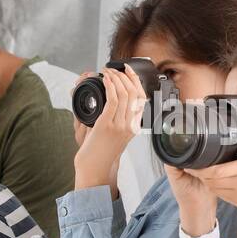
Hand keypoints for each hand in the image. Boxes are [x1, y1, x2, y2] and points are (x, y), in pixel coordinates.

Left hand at [74, 66, 144, 193]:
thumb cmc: (100, 153)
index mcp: (134, 126)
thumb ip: (115, 119)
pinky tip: (105, 79)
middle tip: (114, 68)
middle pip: (134, 92)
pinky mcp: (107, 125)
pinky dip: (109, 86)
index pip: (141, 98)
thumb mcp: (113, 135)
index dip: (136, 81)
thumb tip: (108, 100)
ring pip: (124, 94)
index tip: (128, 70)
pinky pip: (112, 100)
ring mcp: (120, 125)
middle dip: (125, 76)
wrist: (94, 169)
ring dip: (115, 78)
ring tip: (107, 71)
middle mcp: (130, 125)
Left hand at [191, 109, 236, 234]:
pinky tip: (213, 181)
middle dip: (199, 172)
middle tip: (193, 164)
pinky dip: (213, 188)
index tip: (195, 160)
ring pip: (212, 187)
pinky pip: (219, 195)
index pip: (216, 168)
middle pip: (210, 178)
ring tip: (200, 172)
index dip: (201, 166)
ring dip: (205, 180)